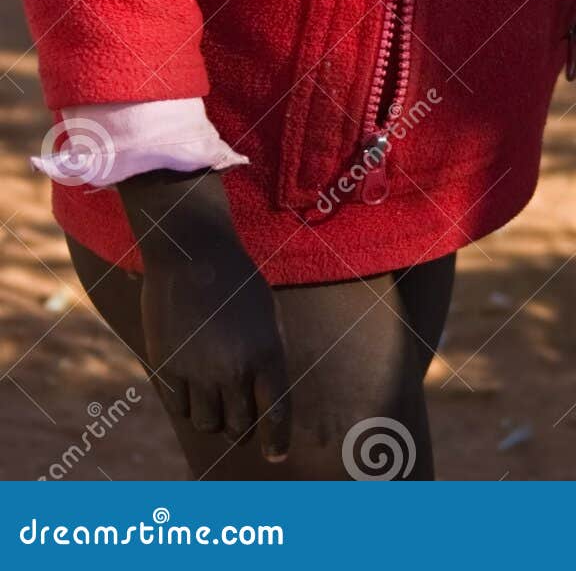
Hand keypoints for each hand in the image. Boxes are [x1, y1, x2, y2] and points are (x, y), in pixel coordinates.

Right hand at [140, 229, 291, 459]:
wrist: (193, 252)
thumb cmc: (237, 283)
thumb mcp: (267, 317)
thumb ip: (267, 360)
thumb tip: (265, 405)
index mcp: (268, 352)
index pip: (276, 413)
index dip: (277, 440)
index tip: (276, 454)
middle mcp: (234, 367)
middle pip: (239, 427)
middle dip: (242, 429)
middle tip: (240, 421)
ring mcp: (199, 369)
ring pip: (207, 423)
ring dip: (212, 418)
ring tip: (213, 397)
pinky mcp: (168, 365)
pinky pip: (179, 407)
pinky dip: (186, 403)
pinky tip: (190, 383)